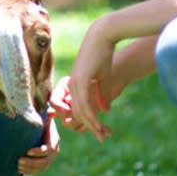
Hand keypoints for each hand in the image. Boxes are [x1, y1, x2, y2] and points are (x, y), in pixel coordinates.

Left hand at [18, 113, 59, 174]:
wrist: (43, 125)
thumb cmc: (41, 118)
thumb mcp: (43, 114)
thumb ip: (46, 113)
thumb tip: (49, 111)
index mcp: (54, 138)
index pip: (49, 149)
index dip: (39, 152)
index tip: (27, 151)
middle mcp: (54, 149)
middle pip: (45, 160)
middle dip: (32, 162)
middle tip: (19, 160)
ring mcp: (50, 157)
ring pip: (42, 167)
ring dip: (30, 168)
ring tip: (18, 165)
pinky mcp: (45, 161)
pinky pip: (39, 170)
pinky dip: (30, 171)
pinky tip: (20, 170)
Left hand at [65, 20, 115, 141]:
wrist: (102, 36)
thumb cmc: (103, 54)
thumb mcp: (103, 78)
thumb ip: (101, 94)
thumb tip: (104, 111)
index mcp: (75, 85)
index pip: (79, 109)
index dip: (89, 122)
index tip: (101, 132)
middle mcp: (72, 86)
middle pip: (78, 113)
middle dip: (91, 127)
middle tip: (103, 138)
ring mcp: (75, 84)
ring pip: (80, 111)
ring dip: (92, 125)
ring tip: (102, 136)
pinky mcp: (80, 81)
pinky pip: (84, 104)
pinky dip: (91, 116)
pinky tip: (97, 125)